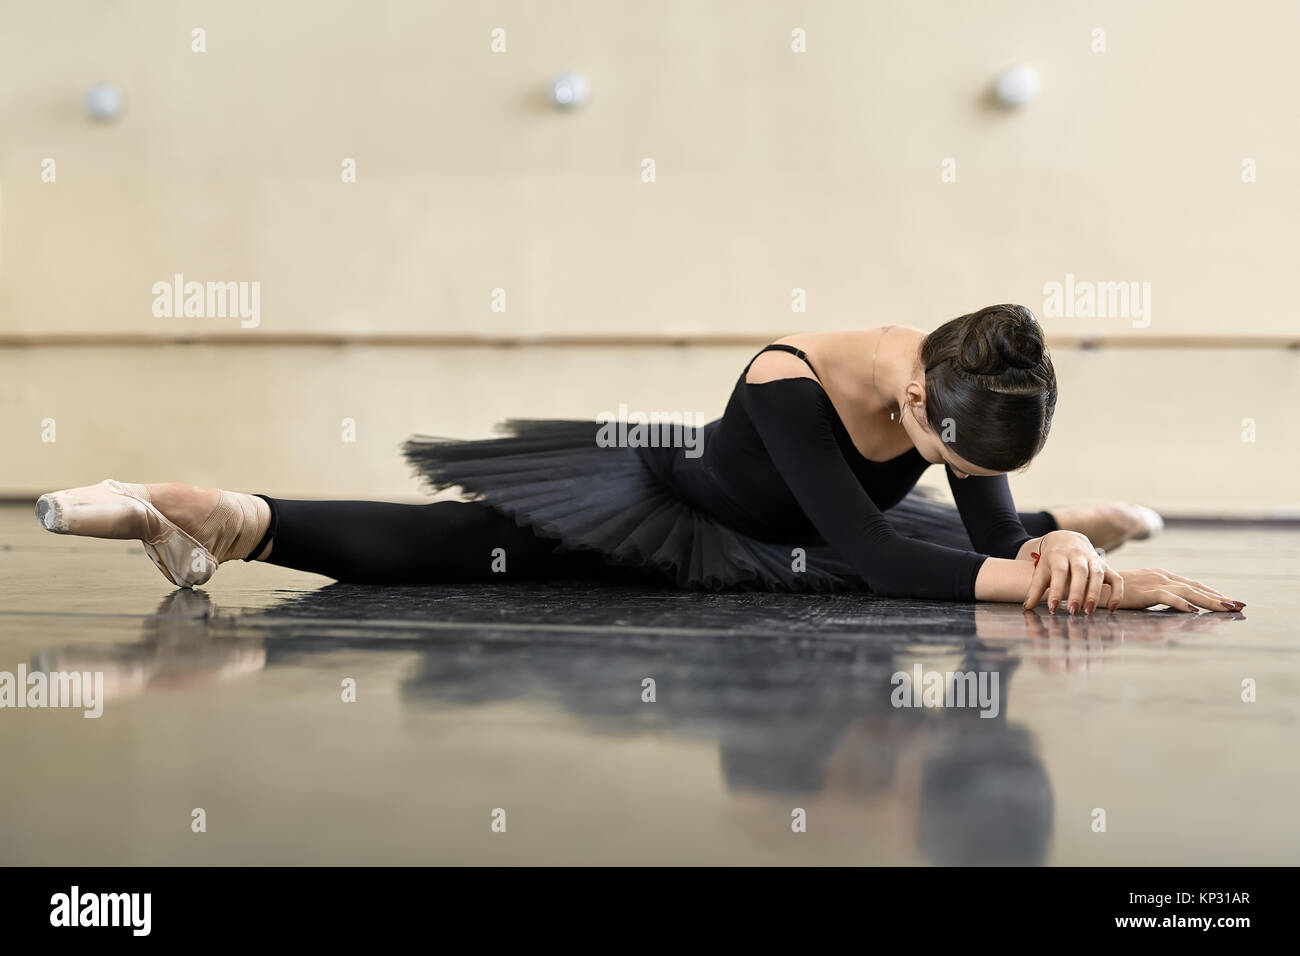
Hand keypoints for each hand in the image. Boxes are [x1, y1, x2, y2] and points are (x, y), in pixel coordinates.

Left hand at [1023, 529, 1122, 613]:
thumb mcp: (1041, 570)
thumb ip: (1035, 589)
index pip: (1059, 572)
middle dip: (1078, 592)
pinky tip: (1111, 608)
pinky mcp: (1106, 566)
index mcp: (1059, 555)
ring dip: (1095, 593)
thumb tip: (1026, 607)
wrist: (1067, 540)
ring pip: (1098, 574)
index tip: (1053, 607)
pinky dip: (1117, 593)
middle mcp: (1078, 555)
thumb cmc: (1052, 560)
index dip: (1057, 589)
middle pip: (1080, 572)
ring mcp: (1093, 560)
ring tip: (1088, 611)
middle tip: (1074, 611)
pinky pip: (1116, 578)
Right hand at [1104, 568, 1245, 611]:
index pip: (1194, 585)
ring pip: (1189, 591)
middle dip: (1219, 597)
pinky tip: (1194, 611)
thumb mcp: (1141, 592)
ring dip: (1210, 601)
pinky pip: (1168, 597)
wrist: (1093, 586)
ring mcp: (1155, 582)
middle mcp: (1162, 576)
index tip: (1230, 601)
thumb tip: (1177, 607)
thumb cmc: (1115, 592)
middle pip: (1197, 587)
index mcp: (1162, 576)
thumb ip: (1159, 596)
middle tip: (1239, 605)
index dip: (1213, 593)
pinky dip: (1182, 603)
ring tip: (1227, 608)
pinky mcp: (1146, 591)